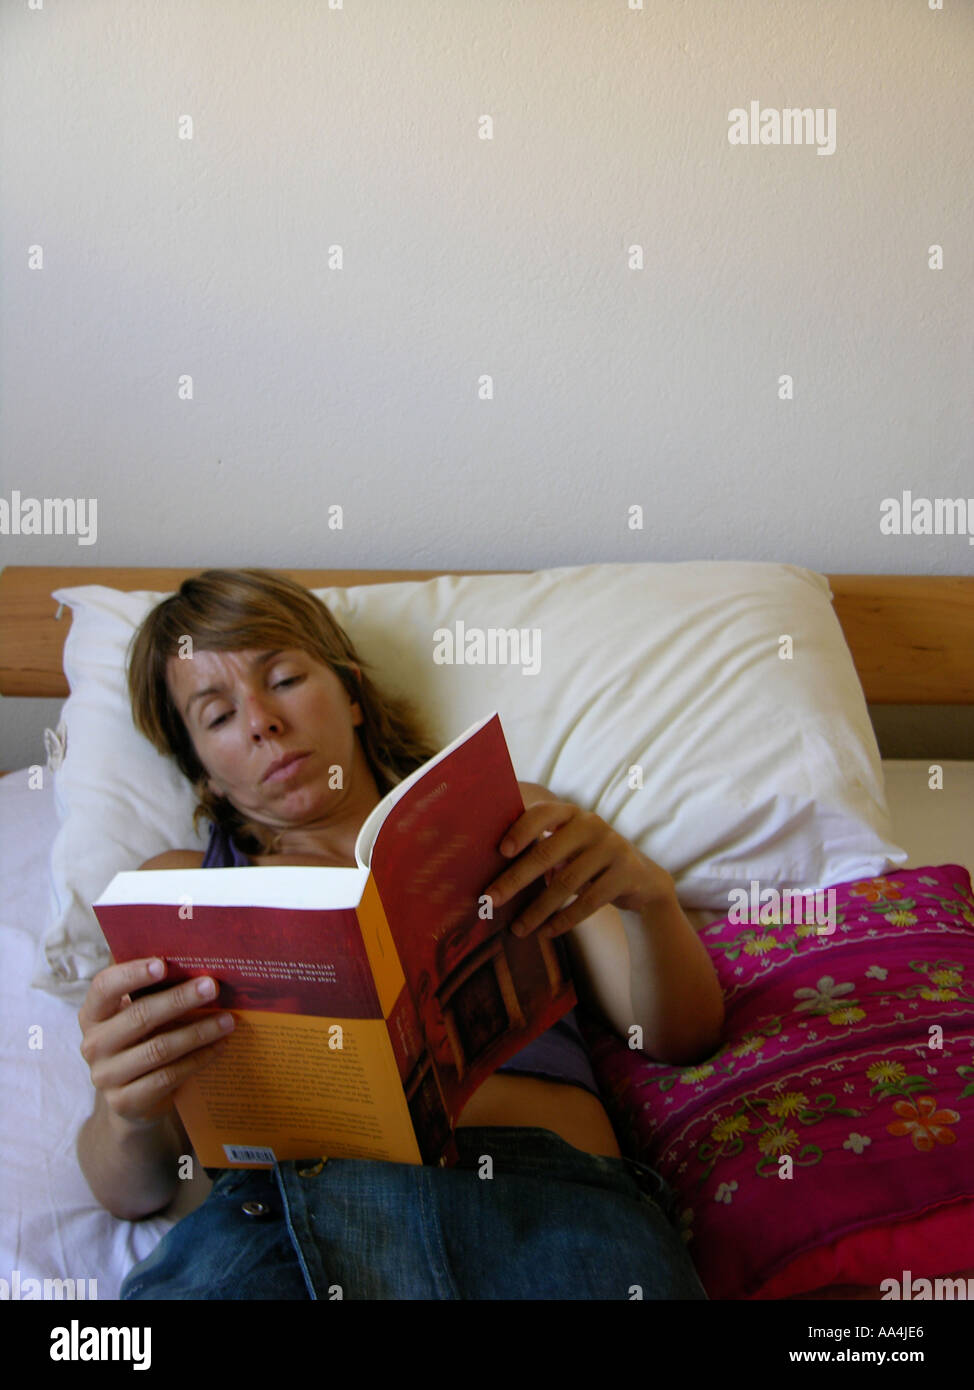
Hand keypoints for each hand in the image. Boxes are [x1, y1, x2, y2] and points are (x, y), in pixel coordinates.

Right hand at [78, 957, 234, 1128]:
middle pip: (139, 1016)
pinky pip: (168, 1076)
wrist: (131, 1098)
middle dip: (179, 999)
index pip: (104, 987)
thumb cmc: (140, 1041)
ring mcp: (106, 1076)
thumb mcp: (136, 1014)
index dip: (132, 974)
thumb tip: (192, 960)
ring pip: (159, 1048)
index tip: (163, 964)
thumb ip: (151, 990)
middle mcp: (93, 1044)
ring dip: (197, 1032)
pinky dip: (198, 1059)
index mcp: (93, 1014)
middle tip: (212, 987)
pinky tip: (218, 1046)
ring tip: (227, 1020)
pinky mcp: (125, 1101)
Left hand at [483, 796, 674, 937]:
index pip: (542, 814)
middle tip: (491, 900)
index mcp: (570, 813)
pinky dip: (564, 920)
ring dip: (538, 909)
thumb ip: (539, 848)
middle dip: (515, 879)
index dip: (521, 830)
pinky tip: (546, 933)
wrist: (640, 880)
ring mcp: (612, 848)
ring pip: (567, 882)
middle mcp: (592, 825)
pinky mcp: (626, 873)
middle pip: (548, 852)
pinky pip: (589, 901)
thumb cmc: (586, 862)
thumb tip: (488, 871)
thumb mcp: (568, 848)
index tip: (501, 851)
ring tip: (517, 929)